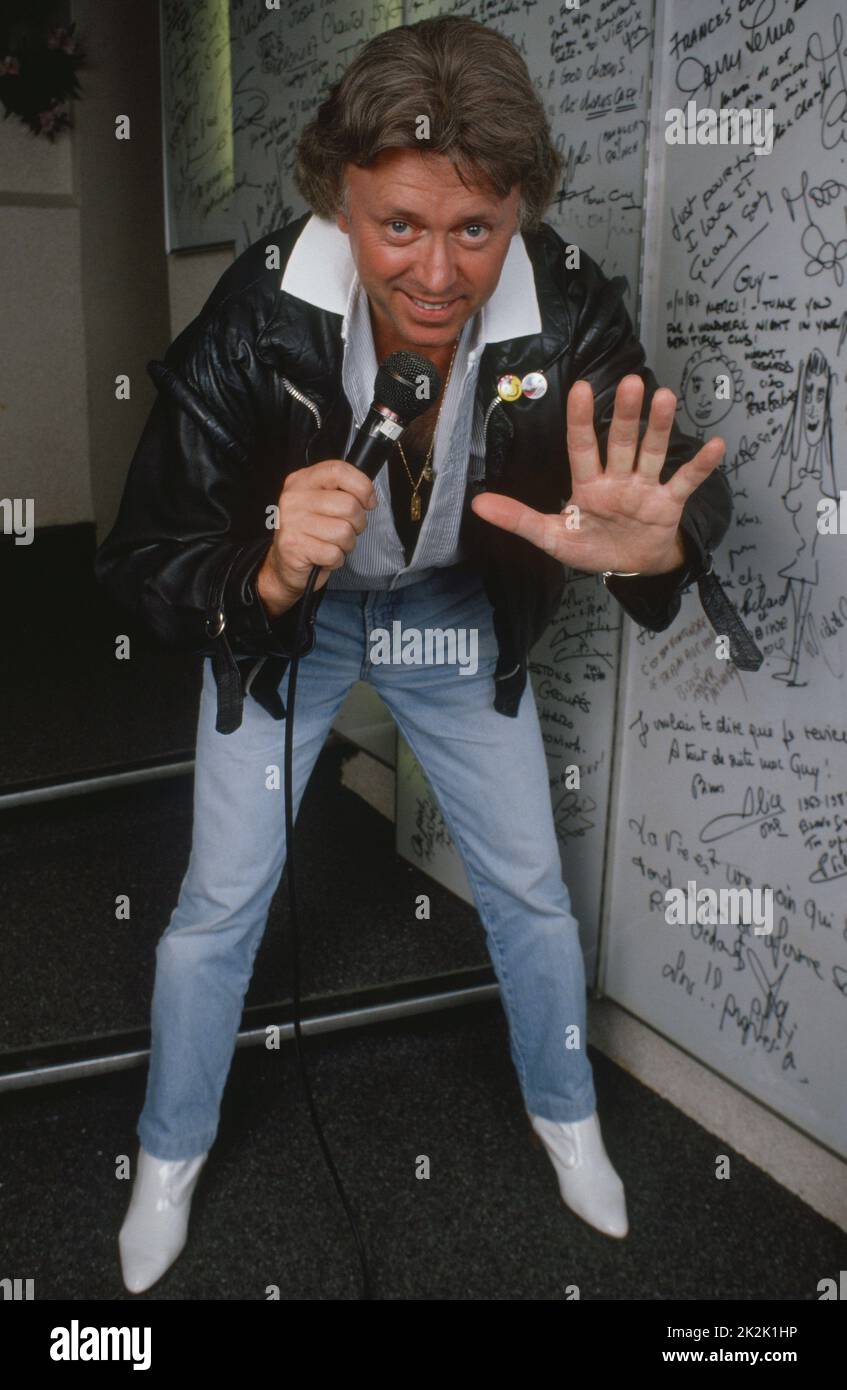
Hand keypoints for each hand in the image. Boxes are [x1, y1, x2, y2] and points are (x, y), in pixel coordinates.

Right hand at [257, 459, 376, 615]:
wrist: (284, 565)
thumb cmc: (310, 533)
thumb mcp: (322, 503)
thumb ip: (341, 492)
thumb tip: (367, 496)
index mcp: (302, 481)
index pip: (338, 470)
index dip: (362, 486)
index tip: (368, 502)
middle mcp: (294, 498)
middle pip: (348, 505)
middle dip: (358, 523)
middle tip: (347, 529)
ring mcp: (292, 522)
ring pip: (344, 532)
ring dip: (346, 544)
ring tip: (333, 544)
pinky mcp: (294, 546)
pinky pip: (334, 553)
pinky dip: (336, 560)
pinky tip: (324, 557)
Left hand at [470, 375, 724, 575]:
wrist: (630, 569)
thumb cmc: (592, 547)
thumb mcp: (551, 537)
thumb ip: (517, 519)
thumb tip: (477, 503)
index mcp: (588, 484)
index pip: (583, 447)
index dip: (583, 421)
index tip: (583, 389)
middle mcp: (618, 479)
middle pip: (622, 441)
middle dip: (627, 414)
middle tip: (633, 382)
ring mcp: (645, 488)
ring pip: (652, 453)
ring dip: (660, 427)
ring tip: (667, 398)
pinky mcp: (668, 504)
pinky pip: (685, 482)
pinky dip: (700, 466)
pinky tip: (714, 445)